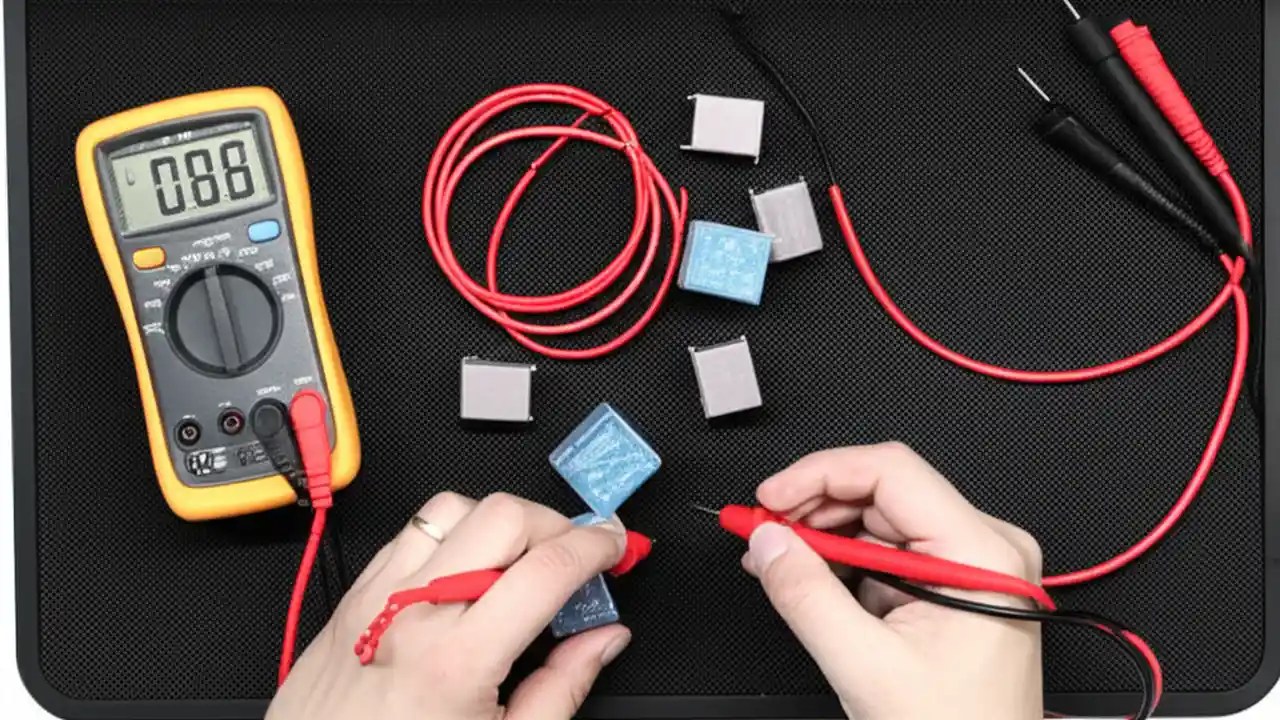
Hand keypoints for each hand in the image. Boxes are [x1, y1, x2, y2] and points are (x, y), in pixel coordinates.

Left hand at [268, 493, 630, 719]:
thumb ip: (561, 688)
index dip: (598, 546)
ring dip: (501, 521)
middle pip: (504, 515)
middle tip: (576, 555)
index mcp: (458, 661)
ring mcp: (379, 597)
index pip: (547, 568)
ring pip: (455, 506)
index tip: (616, 547)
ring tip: (521, 561)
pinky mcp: (355, 594)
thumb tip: (604, 640)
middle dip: (556, 523)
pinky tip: (469, 568)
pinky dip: (454, 532)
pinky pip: (412, 530)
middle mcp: (414, 614)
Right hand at [744, 443, 1043, 719]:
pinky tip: (806, 573)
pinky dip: (841, 559)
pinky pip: (888, 550)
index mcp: (982, 555)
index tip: (770, 498)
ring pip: (880, 519)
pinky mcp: (952, 586)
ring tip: (775, 555)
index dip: (820, 475)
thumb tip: (769, 541)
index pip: (891, 472)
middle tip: (762, 529)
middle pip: (883, 492)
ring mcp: (971, 566)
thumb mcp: (867, 666)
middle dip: (813, 508)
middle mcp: (986, 549)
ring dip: (822, 534)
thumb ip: (807, 596)